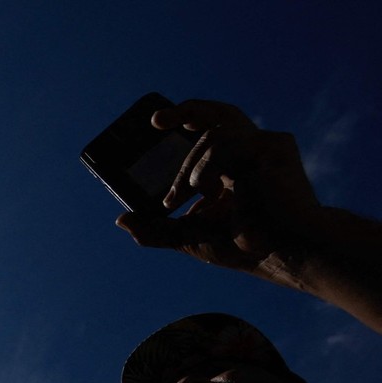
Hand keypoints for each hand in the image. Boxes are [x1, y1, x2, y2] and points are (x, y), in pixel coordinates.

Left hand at [116, 99, 322, 291]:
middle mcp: (252, 152)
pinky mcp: (275, 146)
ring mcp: (266, 147)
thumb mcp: (187, 237)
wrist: (278, 254)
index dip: (187, 116)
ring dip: (192, 166)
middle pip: (218, 114)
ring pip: (215, 135)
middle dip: (185, 111)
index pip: (212, 129)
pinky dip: (210, 165)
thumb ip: (155, 229)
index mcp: (235, 166)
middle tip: (156, 121)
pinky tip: (209, 189)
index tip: (156, 122)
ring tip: (192, 192)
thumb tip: (121, 220)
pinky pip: (229, 142)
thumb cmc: (241, 246)